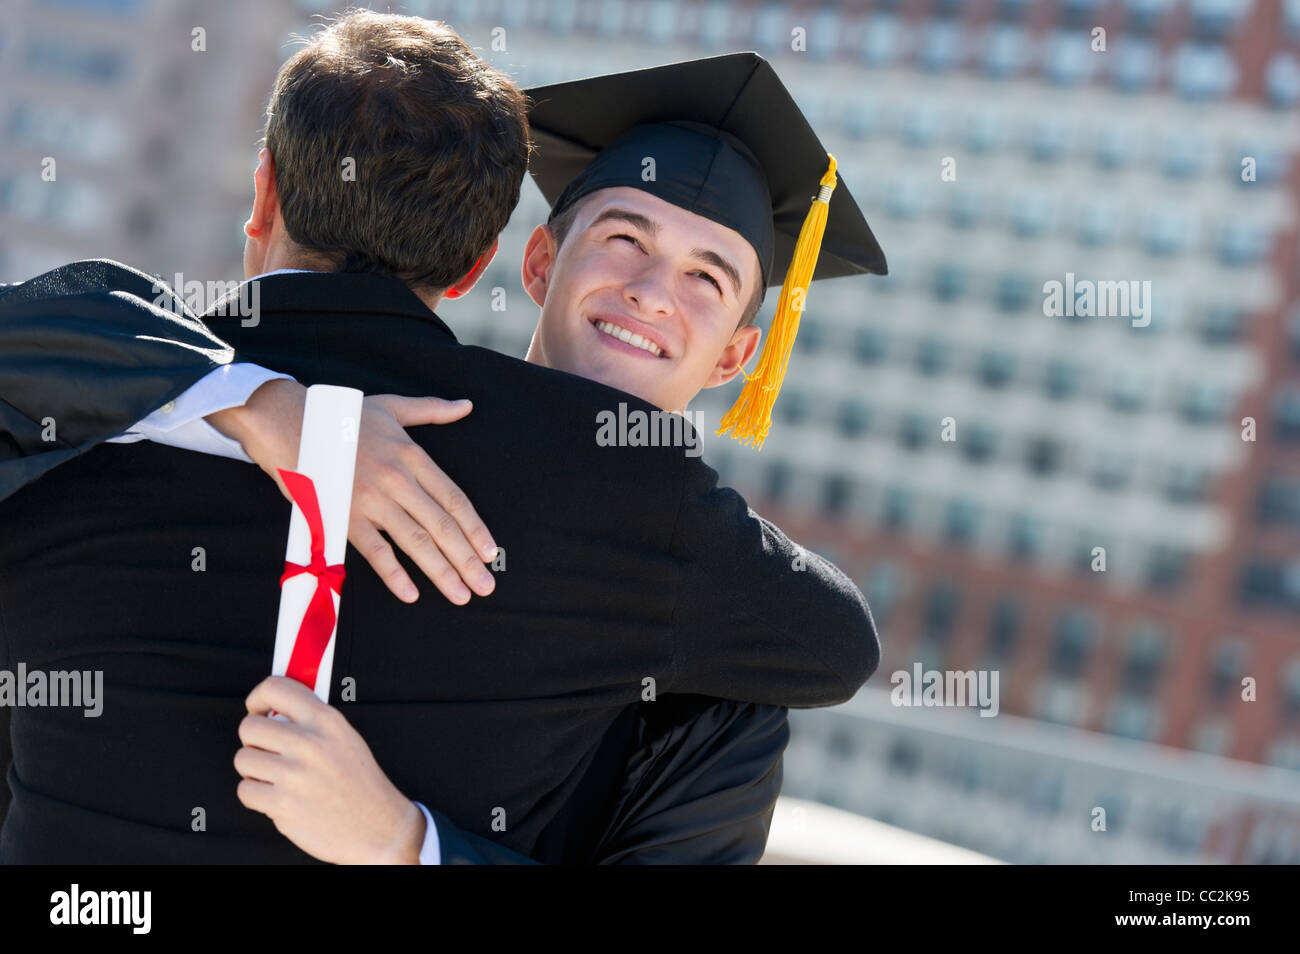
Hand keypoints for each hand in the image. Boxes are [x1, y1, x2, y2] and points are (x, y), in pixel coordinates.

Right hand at [208, 379, 497, 604]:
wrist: (287, 422)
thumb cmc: (340, 416)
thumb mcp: (392, 406)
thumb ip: (433, 410)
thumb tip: (466, 406)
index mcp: (413, 456)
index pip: (455, 499)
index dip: (475, 529)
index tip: (491, 552)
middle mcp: (398, 480)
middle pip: (442, 526)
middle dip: (467, 560)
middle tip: (486, 586)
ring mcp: (371, 499)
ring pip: (416, 541)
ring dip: (441, 571)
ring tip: (462, 594)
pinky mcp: (344, 515)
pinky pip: (375, 550)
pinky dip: (394, 573)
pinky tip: (411, 593)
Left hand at [235, 676, 425, 864]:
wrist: (377, 826)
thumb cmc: (359, 782)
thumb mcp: (344, 737)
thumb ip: (311, 719)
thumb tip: (273, 708)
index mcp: (326, 720)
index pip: (274, 688)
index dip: (258, 698)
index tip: (258, 709)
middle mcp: (309, 743)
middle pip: (249, 726)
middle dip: (254, 740)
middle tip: (269, 750)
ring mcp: (294, 775)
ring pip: (243, 759)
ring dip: (255, 770)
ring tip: (277, 776)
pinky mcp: (282, 805)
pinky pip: (245, 790)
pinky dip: (257, 796)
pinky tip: (278, 796)